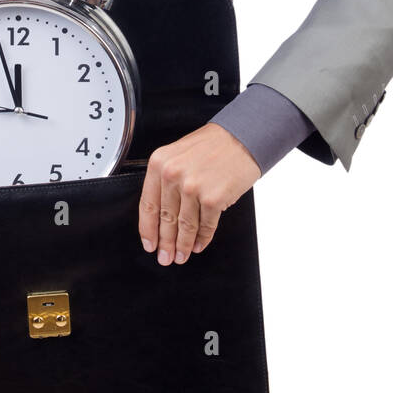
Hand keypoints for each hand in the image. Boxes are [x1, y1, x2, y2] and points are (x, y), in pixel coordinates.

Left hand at [138, 123, 261, 265]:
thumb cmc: (215, 144)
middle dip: (165, 243)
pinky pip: (205, 225)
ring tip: (181, 256)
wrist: (244, 136)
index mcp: (160, 162)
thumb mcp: (180, 153)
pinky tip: (199, 245)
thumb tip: (162, 212)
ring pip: (184, 226)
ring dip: (183, 245)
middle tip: (165, 257)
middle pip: (165, 218)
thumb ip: (167, 178)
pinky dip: (202, 239)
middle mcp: (173, 175)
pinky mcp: (213, 198)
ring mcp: (192, 188)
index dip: (147, 229)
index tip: (149, 243)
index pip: (148, 204)